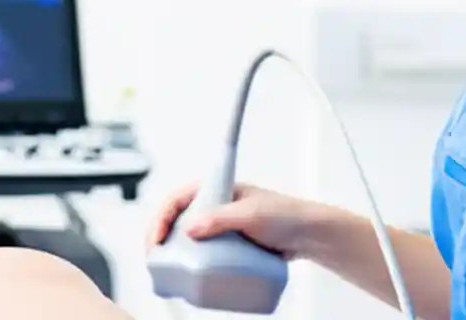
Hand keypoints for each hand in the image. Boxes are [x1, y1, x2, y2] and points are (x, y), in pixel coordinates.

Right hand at [145, 182, 323, 259]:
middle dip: (161, 237)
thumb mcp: (251, 214)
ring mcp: (221, 227)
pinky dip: (191, 263)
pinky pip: (203, 253)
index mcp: (217, 190)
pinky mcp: (229, 245)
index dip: (161, 217)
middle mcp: (215, 207)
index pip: (177, 199)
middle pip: (177, 219)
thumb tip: (190, 228)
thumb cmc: (286, 216)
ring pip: (187, 238)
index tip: (156, 240)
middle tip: (155, 259)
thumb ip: (221, 218)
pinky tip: (189, 276)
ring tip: (167, 270)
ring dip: (173, 252)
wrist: (310, 235)